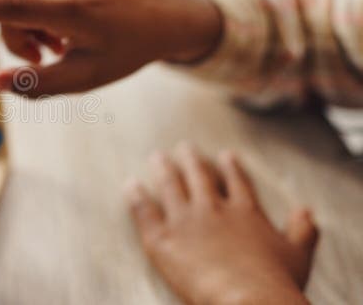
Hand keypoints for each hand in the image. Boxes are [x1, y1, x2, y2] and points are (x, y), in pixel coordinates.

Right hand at [0, 0, 222, 96]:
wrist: (162, 13)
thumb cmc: (125, 51)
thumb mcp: (85, 78)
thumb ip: (37, 82)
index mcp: (75, 9)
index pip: (13, 6)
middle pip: (11, 12)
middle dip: (21, 38)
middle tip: (49, 54)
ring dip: (32, 22)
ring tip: (63, 35)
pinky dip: (42, 4)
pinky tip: (69, 15)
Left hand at [125, 144, 317, 304]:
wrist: (246, 299)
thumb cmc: (275, 283)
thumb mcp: (298, 255)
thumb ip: (302, 231)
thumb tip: (307, 212)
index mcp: (245, 212)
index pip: (237, 182)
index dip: (230, 168)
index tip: (225, 155)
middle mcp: (213, 209)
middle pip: (200, 177)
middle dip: (191, 160)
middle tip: (184, 147)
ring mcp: (185, 220)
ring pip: (170, 186)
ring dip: (162, 170)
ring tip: (156, 157)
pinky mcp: (162, 238)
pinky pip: (144, 211)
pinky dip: (135, 196)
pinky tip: (130, 185)